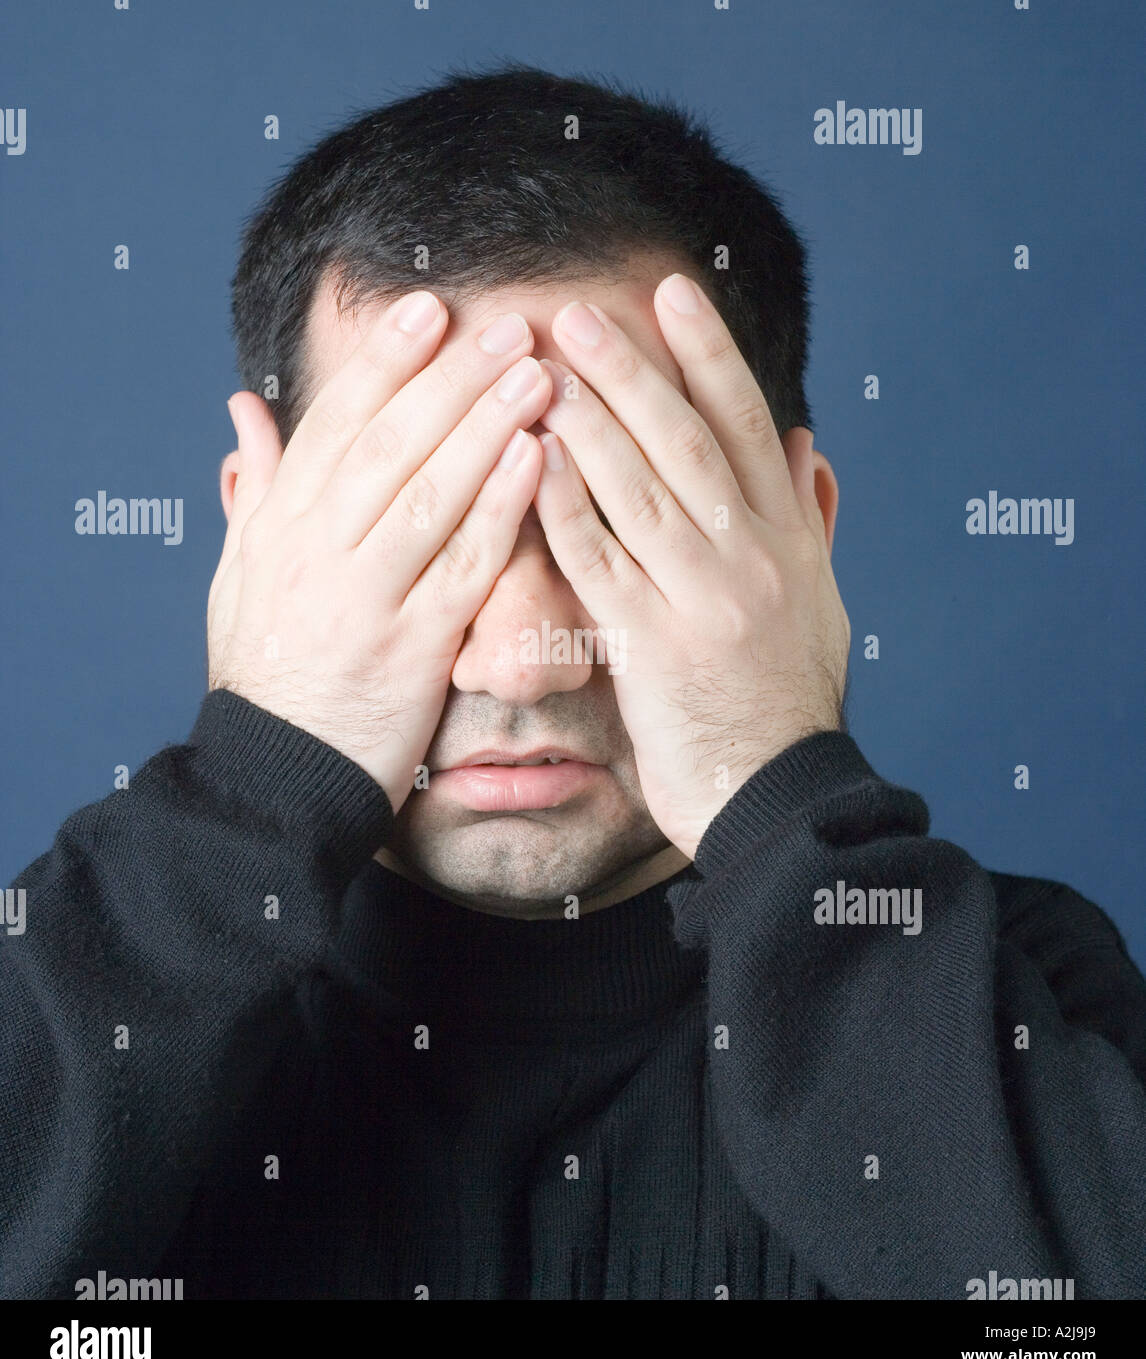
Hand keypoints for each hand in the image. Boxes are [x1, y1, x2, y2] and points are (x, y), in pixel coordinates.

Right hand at [207, 293, 550, 814]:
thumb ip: (253, 492)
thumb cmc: (265, 675)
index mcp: (278, 528)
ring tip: (536, 374)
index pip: (333, 425)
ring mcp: (365, 598)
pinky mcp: (412, 648)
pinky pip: (463, 567)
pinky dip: (500, 511)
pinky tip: (537, 461)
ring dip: (485, 428)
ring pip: (429, 494)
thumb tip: (243, 412)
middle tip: (505, 324)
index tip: (427, 309)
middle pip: (388, 445)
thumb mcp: (235, 579)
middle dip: (449, 378)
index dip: (383, 363)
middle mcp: (318, 551)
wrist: (274, 777)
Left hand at [532, 274, 850, 858]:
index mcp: (789, 539)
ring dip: (590, 422)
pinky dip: (566, 509)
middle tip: (578, 313)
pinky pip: (600, 564)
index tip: (673, 292)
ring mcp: (704, 598)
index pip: (747, 425)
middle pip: (688, 442)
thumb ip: (809, 521)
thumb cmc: (788, 702)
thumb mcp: (820, 602)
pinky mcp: (655, 647)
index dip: (709, 353)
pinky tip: (533, 461)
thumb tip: (805, 446)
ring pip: (642, 490)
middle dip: (633, 370)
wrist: (779, 797)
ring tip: (541, 367)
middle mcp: (752, 556)